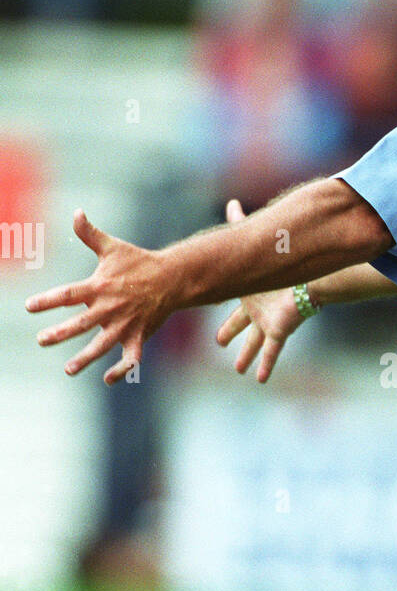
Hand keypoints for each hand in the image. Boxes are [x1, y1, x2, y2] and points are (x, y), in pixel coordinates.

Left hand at [25, 209, 173, 383]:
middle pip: (81, 323)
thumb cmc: (139, 262)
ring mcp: (125, 325)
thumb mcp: (112, 247)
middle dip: (60, 333)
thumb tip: (76, 212)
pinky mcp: (139, 336)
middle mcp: (110, 308)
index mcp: (99, 286)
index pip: (68, 294)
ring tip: (68, 369)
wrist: (173, 278)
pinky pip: (130, 358)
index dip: (48, 300)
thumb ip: (90, 233)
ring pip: (102, 345)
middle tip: (42, 340)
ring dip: (86, 358)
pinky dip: (121, 370)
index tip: (29, 306)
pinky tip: (107, 379)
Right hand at [215, 199, 307, 381]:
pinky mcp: (280, 330)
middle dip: (231, 335)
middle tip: (220, 344)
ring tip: (240, 371)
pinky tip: (260, 380)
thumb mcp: (255, 244)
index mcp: (253, 296)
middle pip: (243, 327)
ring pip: (256, 344)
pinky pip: (272, 353)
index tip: (216, 327)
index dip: (226, 318)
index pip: (235, 309)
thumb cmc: (280, 260)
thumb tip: (231, 201)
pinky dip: (266, 366)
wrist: (307, 274)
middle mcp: (260, 311)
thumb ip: (242, 224)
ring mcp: (270, 323)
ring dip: (247, 357)